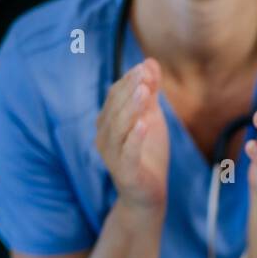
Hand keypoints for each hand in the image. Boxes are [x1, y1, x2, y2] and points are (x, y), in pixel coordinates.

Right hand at [96, 58, 168, 211]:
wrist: (148, 195)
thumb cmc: (147, 155)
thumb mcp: (151, 118)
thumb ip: (150, 93)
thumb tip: (150, 62)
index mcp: (109, 122)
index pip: (115, 96)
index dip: (129, 81)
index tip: (145, 67)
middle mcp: (104, 136)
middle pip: (115, 108)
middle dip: (129, 89)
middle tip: (144, 74)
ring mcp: (112, 155)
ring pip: (119, 128)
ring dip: (131, 108)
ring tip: (144, 92)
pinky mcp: (124, 172)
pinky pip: (128, 152)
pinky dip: (135, 137)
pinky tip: (145, 124)